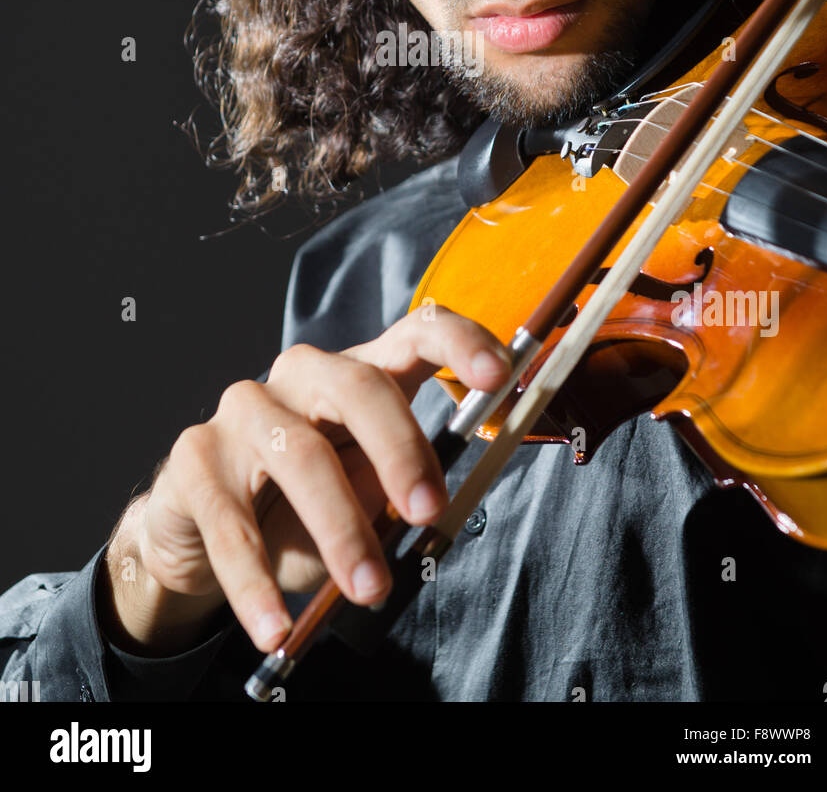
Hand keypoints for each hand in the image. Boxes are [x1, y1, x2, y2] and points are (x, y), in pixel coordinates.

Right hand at [102, 308, 509, 654]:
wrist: (201, 536)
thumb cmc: (301, 510)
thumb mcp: (364, 500)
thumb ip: (401, 491)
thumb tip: (439, 501)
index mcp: (358, 375)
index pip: (415, 332)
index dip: (459, 344)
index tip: (500, 375)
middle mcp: (300, 377)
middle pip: (356, 384)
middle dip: (399, 447)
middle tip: (428, 511)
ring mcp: (242, 409)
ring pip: (299, 452)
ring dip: (341, 528)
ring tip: (370, 589)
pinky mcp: (194, 458)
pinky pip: (231, 519)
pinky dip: (257, 582)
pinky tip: (276, 627)